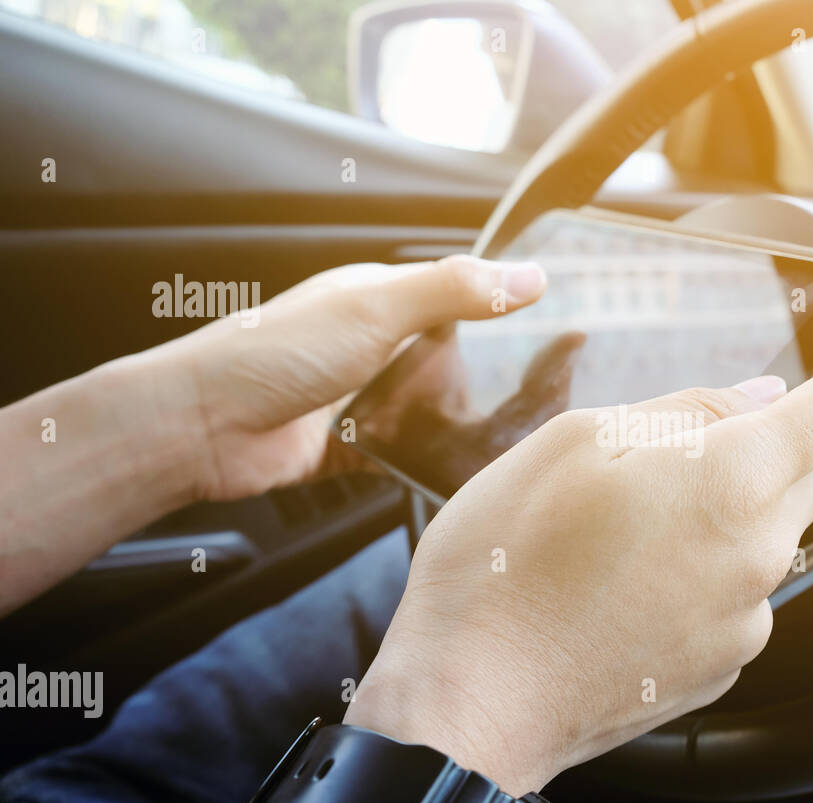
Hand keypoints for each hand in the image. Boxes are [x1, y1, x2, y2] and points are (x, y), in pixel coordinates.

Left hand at [164, 256, 546, 501]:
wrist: (204, 429)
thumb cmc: (273, 355)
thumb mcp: (375, 310)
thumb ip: (452, 292)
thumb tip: (531, 277)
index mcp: (377, 299)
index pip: (454, 293)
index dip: (502, 304)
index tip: (558, 321)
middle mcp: (372, 345)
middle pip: (448, 355)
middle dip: (490, 370)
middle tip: (549, 387)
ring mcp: (362, 397)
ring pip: (431, 407)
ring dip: (460, 418)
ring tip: (515, 432)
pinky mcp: (353, 448)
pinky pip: (407, 453)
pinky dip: (430, 459)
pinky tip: (461, 467)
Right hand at [344, 306, 812, 796]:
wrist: (471, 705)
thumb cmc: (503, 571)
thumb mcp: (575, 444)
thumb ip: (682, 413)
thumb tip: (756, 401)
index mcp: (730, 483)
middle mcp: (758, 556)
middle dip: (799, 428)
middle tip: (732, 415)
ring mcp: (744, 620)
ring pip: (771, 531)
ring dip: (734, 501)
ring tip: (632, 513)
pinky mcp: (720, 664)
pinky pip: (739, 590)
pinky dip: (708, 561)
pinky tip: (631, 570)